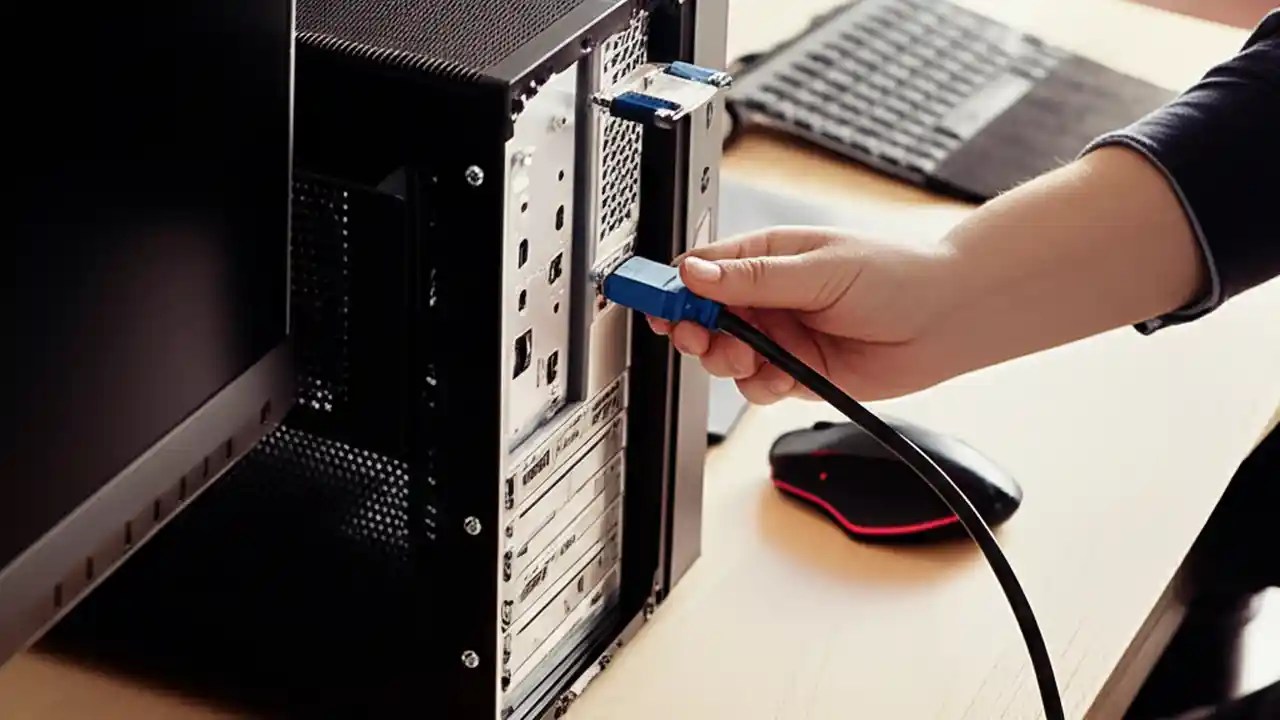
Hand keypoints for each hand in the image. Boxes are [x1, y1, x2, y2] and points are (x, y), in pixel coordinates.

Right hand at [649, 226, 961, 403]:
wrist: (946, 321)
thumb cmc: (897, 275)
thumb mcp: (818, 269)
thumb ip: (753, 278)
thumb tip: (696, 271)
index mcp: (766, 258)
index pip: (701, 270)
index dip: (673, 288)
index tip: (654, 301)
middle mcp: (768, 297)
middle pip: (703, 317)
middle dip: (696, 330)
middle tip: (701, 338)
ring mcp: (780, 335)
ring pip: (725, 356)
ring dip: (729, 361)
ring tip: (750, 358)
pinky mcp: (796, 370)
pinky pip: (756, 385)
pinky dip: (760, 386)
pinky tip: (782, 376)